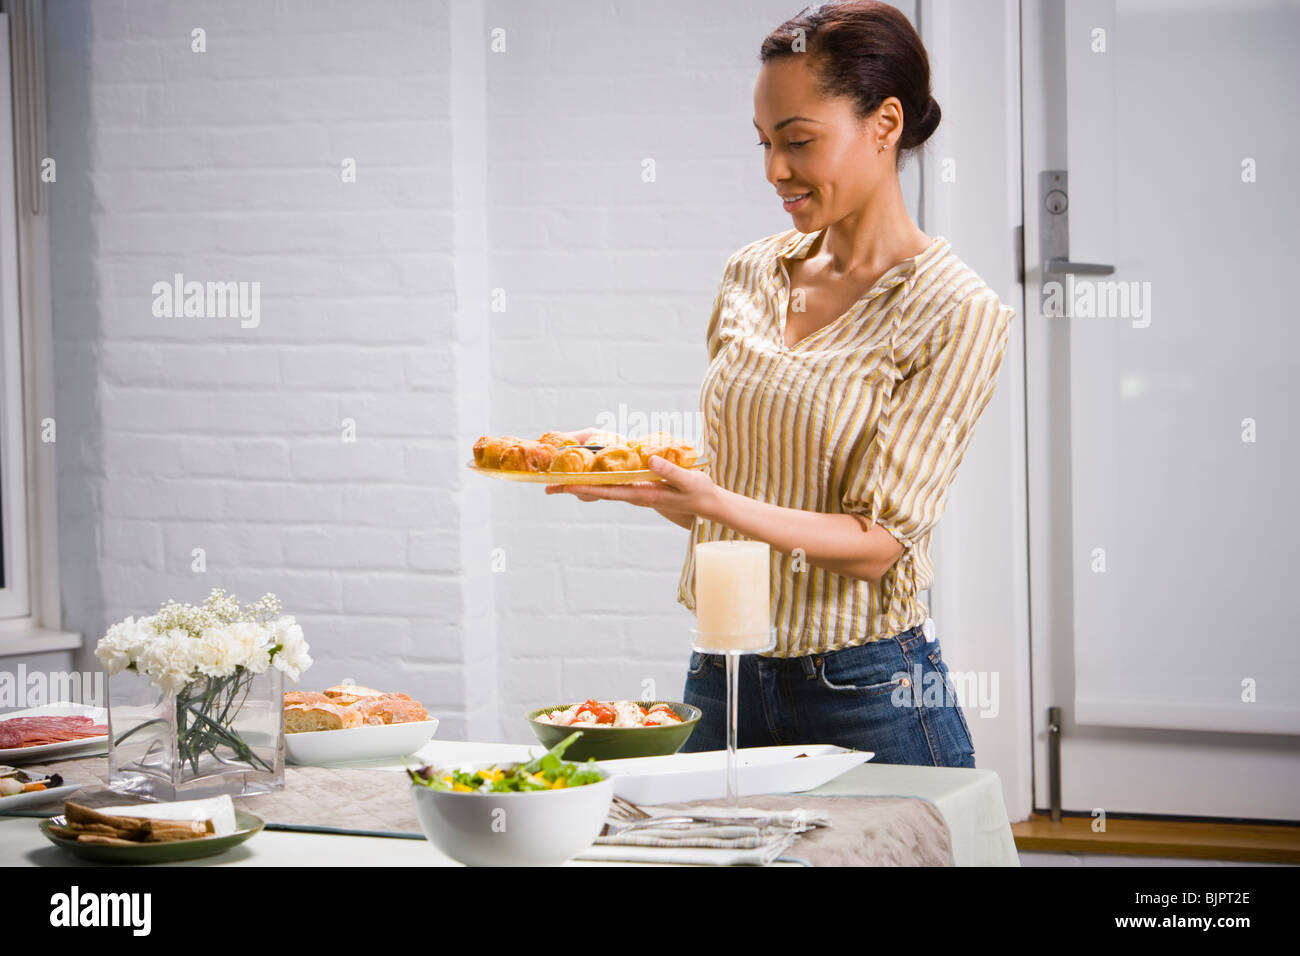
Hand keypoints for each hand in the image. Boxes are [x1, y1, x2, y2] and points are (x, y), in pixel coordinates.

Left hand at [544, 455, 718, 520]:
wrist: (708, 505)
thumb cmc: (699, 492)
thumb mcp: (688, 480)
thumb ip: (669, 470)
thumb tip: (648, 459)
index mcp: (642, 494)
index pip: (607, 491)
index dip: (585, 488)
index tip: (564, 486)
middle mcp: (634, 496)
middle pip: (598, 493)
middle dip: (573, 489)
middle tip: (547, 487)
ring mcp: (636, 494)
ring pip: (604, 491)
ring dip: (582, 487)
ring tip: (560, 483)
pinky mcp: (641, 490)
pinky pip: (614, 487)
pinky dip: (598, 483)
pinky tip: (589, 479)